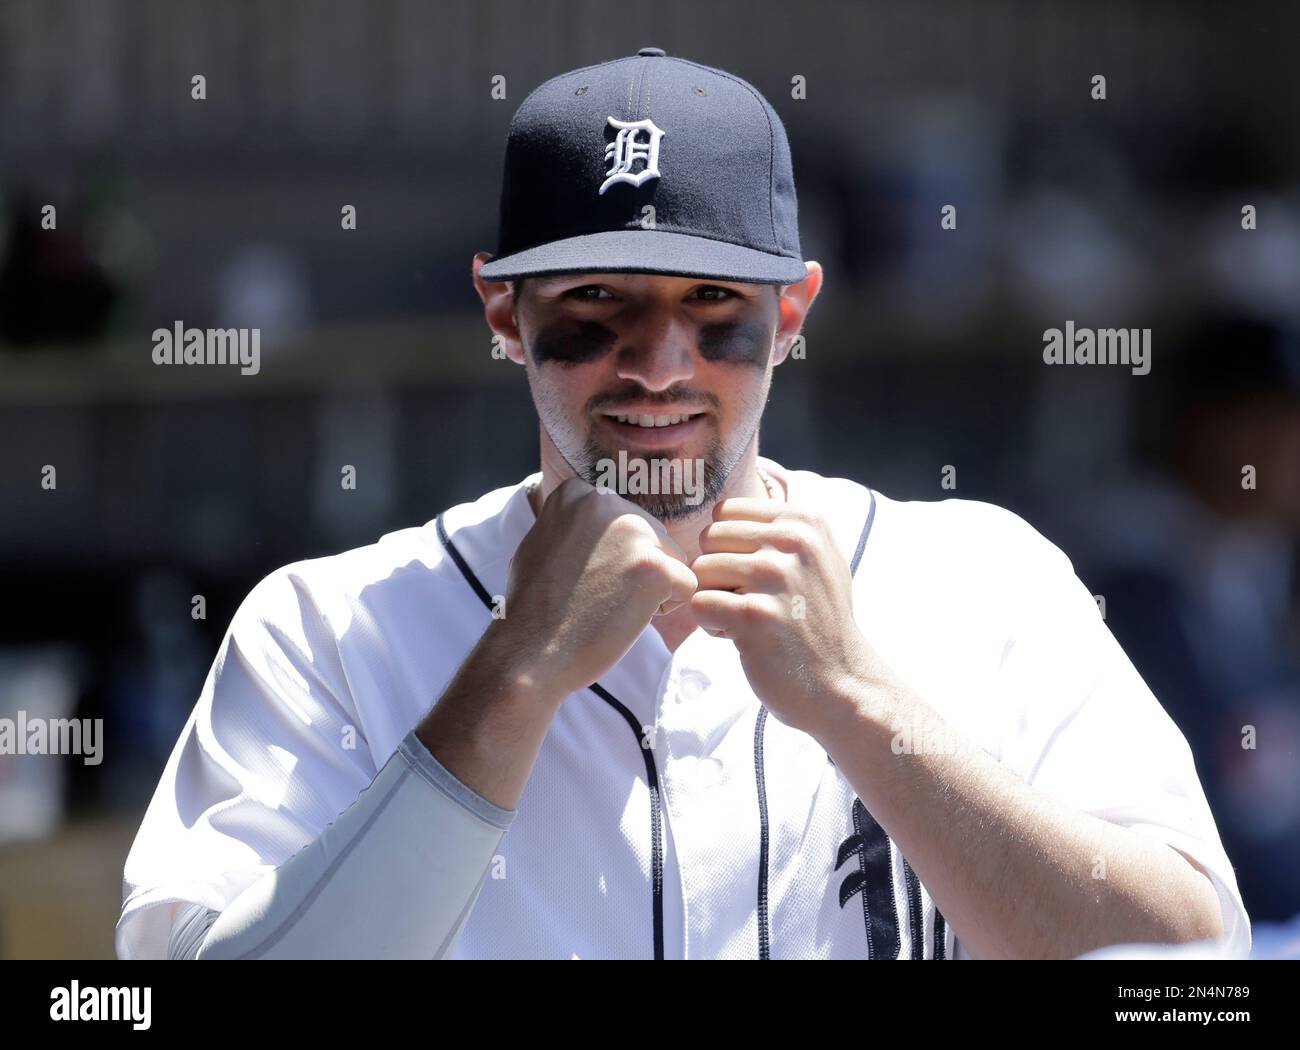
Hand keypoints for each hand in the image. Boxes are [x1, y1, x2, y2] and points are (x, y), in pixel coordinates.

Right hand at [492, 478, 696, 698]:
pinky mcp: (655, 568)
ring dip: (650, 589)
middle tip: (596, 597)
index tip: (581, 578)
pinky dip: (664, 610)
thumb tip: (599, 518)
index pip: (628, 521)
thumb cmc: (534, 608)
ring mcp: (633, 533)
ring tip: (609, 606)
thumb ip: (576, 524)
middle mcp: (606, 503)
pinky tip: (626, 619)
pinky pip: (686, 586)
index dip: (612, 558)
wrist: (528, 653)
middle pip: (654, 538)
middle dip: (635, 573)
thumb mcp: (545, 541)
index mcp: (579, 493)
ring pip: (672, 560)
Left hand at [689, 498, 870, 734]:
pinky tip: (741, 637)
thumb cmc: (819, 619)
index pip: (725, 512)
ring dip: (714, 599)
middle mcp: (792, 542)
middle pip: (709, 539)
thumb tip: (729, 504)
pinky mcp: (754, 616)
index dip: (728, 545)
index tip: (753, 574)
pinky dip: (711, 625)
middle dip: (718, 572)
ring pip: (699, 570)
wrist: (842, 682)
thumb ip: (781, 526)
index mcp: (804, 520)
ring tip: (747, 618)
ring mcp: (774, 578)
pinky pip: (698, 603)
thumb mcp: (818, 557)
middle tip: (748, 599)